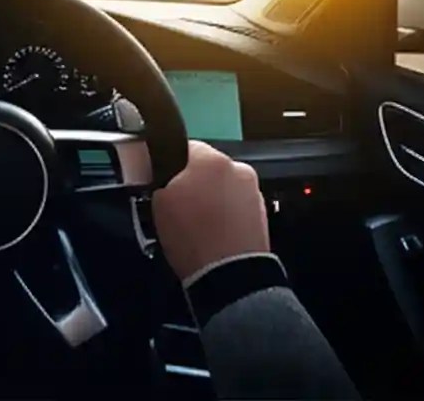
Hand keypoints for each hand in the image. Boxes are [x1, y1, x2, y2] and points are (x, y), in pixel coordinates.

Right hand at [152, 140, 268, 282]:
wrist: (229, 274)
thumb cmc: (190, 235)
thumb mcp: (159, 203)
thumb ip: (161, 178)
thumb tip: (163, 172)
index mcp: (211, 158)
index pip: (185, 147)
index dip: (171, 165)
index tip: (164, 183)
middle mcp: (238, 167)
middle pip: (208, 167)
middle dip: (195, 181)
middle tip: (180, 205)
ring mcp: (254, 190)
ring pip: (224, 186)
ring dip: (214, 196)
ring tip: (201, 222)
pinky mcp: (264, 212)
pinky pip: (238, 204)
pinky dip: (228, 212)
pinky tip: (217, 231)